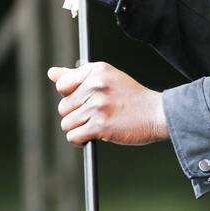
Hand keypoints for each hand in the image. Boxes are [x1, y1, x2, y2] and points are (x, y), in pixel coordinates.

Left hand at [47, 61, 168, 145]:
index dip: (72, 96)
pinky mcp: (100, 125)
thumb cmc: (132, 98)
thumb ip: (76, 76)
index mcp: (97, 70)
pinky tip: (95, 135)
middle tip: (98, 114)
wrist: (157, 113)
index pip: (62, 85)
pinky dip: (81, 140)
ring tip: (98, 124)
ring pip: (67, 123)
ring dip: (79, 128)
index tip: (87, 100)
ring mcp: (98, 106)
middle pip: (63, 107)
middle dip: (77, 115)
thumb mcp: (106, 78)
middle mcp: (96, 85)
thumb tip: (51, 73)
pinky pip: (74, 136)